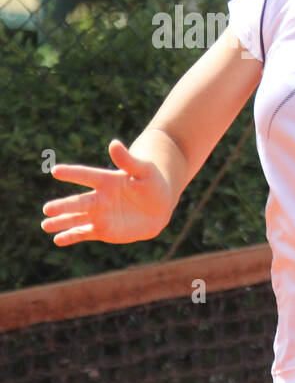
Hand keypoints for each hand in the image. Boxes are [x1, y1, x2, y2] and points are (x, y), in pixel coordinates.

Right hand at [41, 139, 174, 245]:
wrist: (160, 207)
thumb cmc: (153, 184)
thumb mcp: (145, 170)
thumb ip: (128, 160)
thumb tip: (114, 143)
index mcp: (106, 180)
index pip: (86, 175)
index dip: (72, 173)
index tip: (55, 171)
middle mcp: (99, 198)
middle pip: (78, 202)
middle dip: (63, 206)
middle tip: (47, 209)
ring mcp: (99, 215)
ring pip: (77, 219)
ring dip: (62, 222)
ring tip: (45, 225)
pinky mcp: (103, 230)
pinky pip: (84, 234)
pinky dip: (71, 237)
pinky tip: (58, 240)